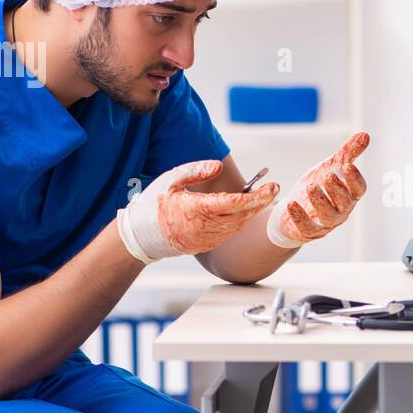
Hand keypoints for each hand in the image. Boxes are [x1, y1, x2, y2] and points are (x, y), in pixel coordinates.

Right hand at [117, 159, 278, 263]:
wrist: (139, 236)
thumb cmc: (153, 204)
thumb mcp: (170, 180)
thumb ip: (196, 170)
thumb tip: (218, 166)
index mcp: (197, 209)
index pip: (235, 202)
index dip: (257, 196)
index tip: (271, 187)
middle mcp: (205, 227)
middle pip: (242, 215)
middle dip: (260, 202)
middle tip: (273, 189)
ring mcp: (206, 239)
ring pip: (238, 226)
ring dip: (251, 212)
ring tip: (261, 197)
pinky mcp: (206, 246)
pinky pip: (228, 233)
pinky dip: (240, 221)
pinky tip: (244, 210)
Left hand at [269, 132, 369, 246]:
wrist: (296, 206)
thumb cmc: (319, 185)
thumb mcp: (332, 166)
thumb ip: (348, 153)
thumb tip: (365, 135)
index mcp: (349, 195)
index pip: (359, 189)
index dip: (355, 179)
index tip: (348, 165)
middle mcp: (341, 210)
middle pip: (345, 202)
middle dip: (337, 189)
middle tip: (328, 176)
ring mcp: (326, 222)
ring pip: (329, 216)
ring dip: (321, 202)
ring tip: (311, 186)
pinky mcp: (309, 231)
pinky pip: (307, 227)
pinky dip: (300, 217)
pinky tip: (291, 204)